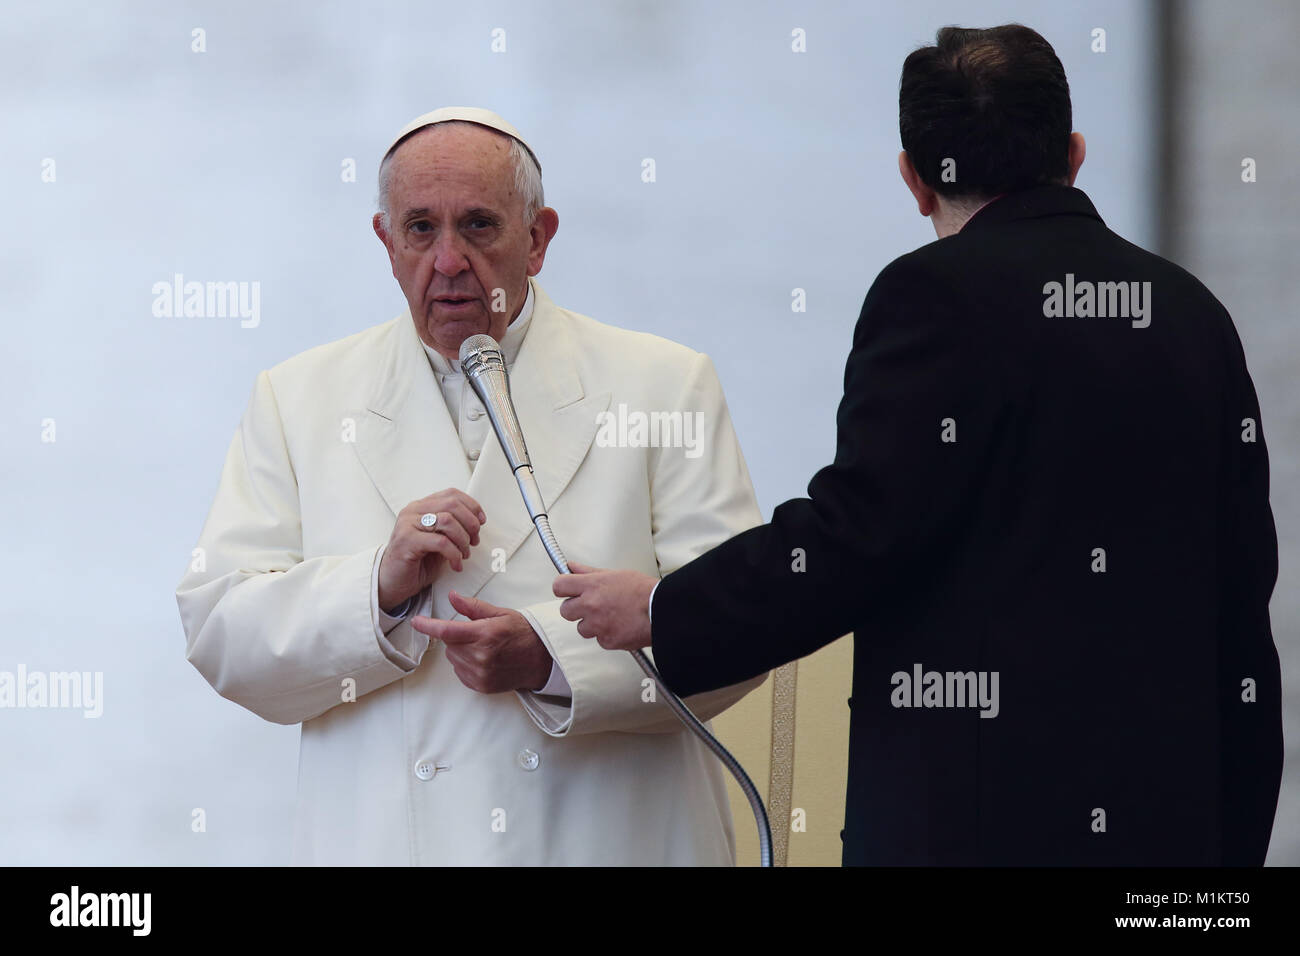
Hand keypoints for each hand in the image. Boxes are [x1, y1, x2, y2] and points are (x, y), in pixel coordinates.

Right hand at [378, 489, 485, 609]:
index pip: (452, 494)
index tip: (481, 522)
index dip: (471, 506)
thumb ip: (452, 527)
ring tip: (464, 554)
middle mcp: (413, 511)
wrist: (392, 582)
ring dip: (463, 540)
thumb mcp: (438, 540)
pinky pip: (441, 542)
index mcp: (421, 506)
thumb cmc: (416, 562)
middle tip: (474, 541)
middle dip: (470, 524)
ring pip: (448, 521)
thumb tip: (476, 522)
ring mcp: (408, 524)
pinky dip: (454, 554)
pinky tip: (455, 564)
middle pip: (452, 505)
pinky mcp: (407, 540)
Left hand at [410, 590, 553, 692]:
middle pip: (449, 644)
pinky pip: (460, 672)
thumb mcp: (501, 614)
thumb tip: (452, 597)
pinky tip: (483, 659)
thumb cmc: (524, 634)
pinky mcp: (481, 685)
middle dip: (456, 636)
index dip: (428, 626)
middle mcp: (481, 655)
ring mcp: (480, 673)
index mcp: (485, 634)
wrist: (542, 660)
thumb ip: (473, 607)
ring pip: (453, 658)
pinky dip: (465, 664)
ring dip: (460, 651)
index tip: (416, 621)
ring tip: (482, 647)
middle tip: (476, 633)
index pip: (447, 631)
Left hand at [553, 562, 656, 650]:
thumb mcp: (615, 574)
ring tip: (610, 617)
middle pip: (565, 610)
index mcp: (591, 585)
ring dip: (591, 625)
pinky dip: (607, 635)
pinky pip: (599, 639)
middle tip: (591, 606)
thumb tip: (572, 566)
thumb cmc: (643, 591)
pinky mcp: (607, 641)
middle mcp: (591, 605)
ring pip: (581, 628)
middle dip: (575, 609)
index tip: (568, 591)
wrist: (662, 611)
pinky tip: (620, 626)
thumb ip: (589, 572)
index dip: (563, 589)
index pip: (559, 586)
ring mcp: (597, 625)